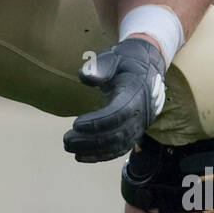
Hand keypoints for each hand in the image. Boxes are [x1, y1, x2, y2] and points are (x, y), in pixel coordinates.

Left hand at [63, 37, 165, 162]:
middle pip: (118, 134)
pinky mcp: (134, 132)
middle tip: (66, 140)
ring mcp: (140, 125)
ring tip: (69, 147)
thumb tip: (86, 77)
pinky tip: (80, 156)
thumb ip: (100, 66)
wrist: (147, 68)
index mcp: (137, 92)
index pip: (119, 113)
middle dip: (91, 140)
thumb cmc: (126, 61)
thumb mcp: (113, 56)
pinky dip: (101, 155)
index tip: (75, 124)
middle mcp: (142, 113)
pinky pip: (119, 149)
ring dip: (93, 150)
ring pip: (118, 145)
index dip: (98, 122)